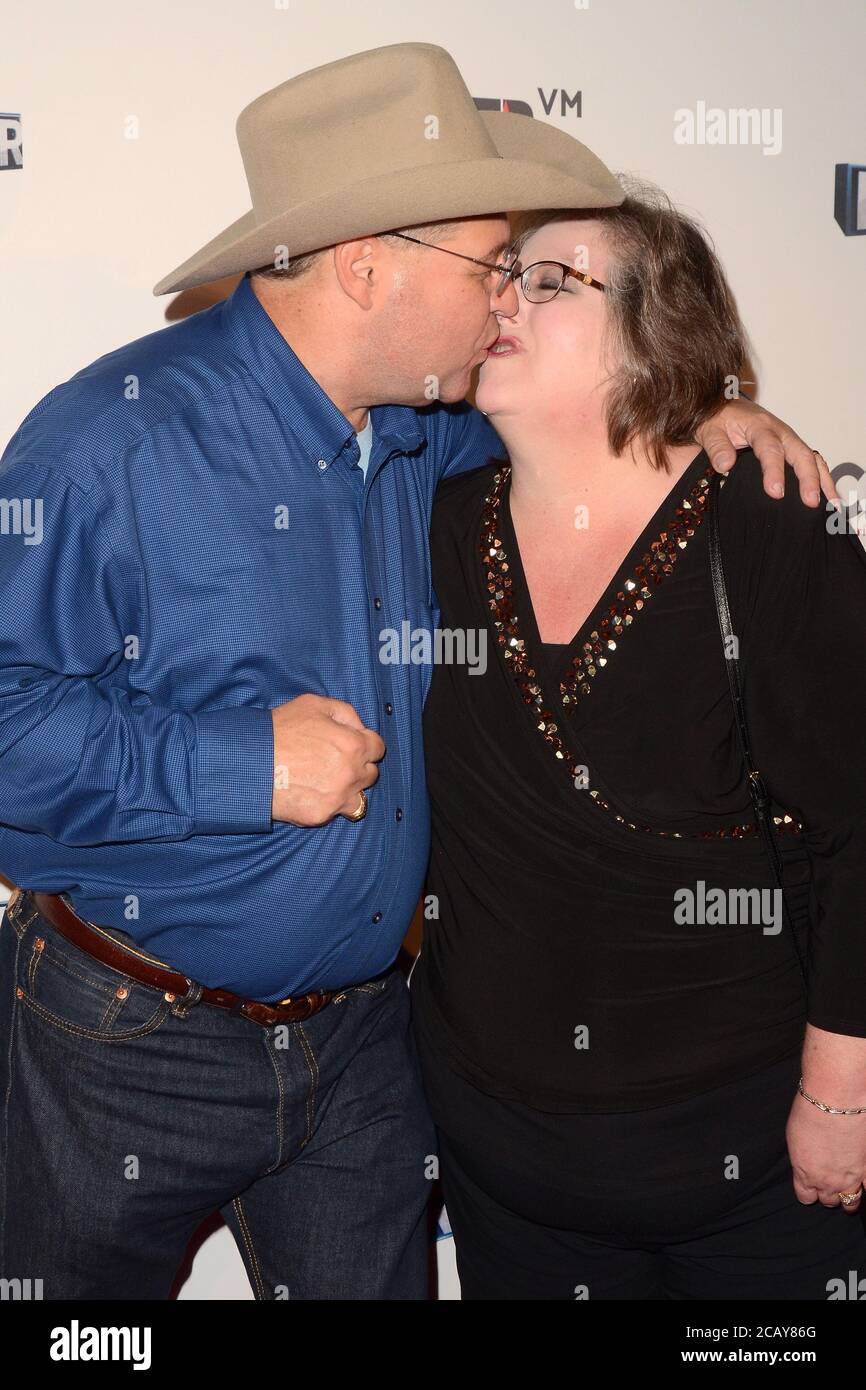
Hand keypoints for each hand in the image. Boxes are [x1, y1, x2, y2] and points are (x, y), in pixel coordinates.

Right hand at [271, 693, 384, 825]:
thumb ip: (346, 713)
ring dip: (347, 791)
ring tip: (325, 783)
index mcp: (354, 745)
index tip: (350, 745)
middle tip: (333, 763)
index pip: (378, 748)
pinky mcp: (320, 816)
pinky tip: (308, 792)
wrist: (249, 760)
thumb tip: (359, 727)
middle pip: (370, 774)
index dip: (364, 744)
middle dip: (357, 767)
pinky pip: (334, 812)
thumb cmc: (280, 728)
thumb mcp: (314, 704)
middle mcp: (351, 774)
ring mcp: (337, 798)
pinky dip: (325, 804)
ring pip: (358, 800)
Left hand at [695, 399, 838, 506]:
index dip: (774, 470)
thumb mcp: (709, 429)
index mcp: (759, 426)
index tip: (776, 492)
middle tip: (811, 502)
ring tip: (831, 504)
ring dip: (823, 480)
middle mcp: (780, 432)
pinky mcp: (790, 448)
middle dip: (808, 478)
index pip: (770, 449)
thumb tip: (725, 465)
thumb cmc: (717, 419)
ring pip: (811, 458)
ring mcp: (788, 440)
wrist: (723, 407)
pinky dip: (822, 478)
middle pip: (800, 454)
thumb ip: (716, 446)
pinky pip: (811, 462)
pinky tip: (828, 498)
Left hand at [786, 1094, 865, 1213]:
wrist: (836, 1101)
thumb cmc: (811, 1112)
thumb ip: (803, 1158)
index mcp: (805, 1174)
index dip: (808, 1192)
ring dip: (848, 1197)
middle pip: (828, 1200)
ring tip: (849, 1190)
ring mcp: (850, 1178)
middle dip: (828, 1193)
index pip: (806, 1197)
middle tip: (830, 1183)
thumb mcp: (795, 1138)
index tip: (811, 1187)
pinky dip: (865, 1185)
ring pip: (851, 1202)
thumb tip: (807, 1161)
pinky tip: (862, 1181)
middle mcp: (827, 1182)